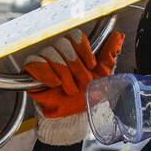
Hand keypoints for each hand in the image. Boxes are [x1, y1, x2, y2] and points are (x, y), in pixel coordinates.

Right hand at [25, 29, 124, 144]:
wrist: (73, 114)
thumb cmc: (85, 94)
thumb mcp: (102, 73)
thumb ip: (109, 53)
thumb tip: (118, 35)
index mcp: (73, 48)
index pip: (75, 36)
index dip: (83, 50)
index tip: (91, 65)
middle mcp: (57, 50)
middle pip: (63, 44)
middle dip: (75, 66)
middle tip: (82, 82)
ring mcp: (43, 59)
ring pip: (51, 54)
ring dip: (64, 74)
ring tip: (70, 88)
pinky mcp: (31, 70)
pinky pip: (34, 63)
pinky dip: (46, 73)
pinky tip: (54, 83)